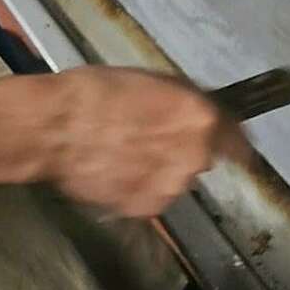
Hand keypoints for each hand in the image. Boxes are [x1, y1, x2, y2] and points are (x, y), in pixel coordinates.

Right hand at [0, 68, 240, 219]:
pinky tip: (112, 169)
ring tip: (123, 153)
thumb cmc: (96, 92)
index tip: (230, 142)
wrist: (51, 128)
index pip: (238, 138)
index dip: (232, 138)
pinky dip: (137, 186)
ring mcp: (170, 188)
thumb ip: (184, 103)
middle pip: (201, 157)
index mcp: (200, 119)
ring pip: (174, 178)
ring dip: (159, 169)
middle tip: (148, 137)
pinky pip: (150, 196)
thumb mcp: (150, 81)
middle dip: (183, 149)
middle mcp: (194, 157)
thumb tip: (205, 117)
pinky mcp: (144, 208)